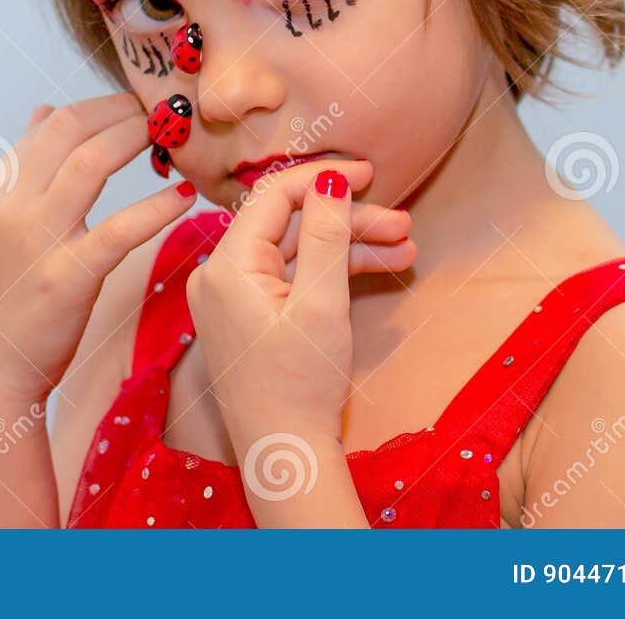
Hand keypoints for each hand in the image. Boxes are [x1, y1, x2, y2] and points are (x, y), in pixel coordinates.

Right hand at [0, 91, 197, 403]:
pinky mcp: (66, 278)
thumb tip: (44, 110)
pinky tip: (183, 199)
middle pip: (72, 130)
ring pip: (92, 163)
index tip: (135, 104)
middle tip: (161, 114)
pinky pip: (119, 230)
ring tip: (172, 138)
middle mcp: (11, 205)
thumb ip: (23, 166)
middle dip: (122, 113)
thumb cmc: (2, 295)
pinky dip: (155, 208)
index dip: (101, 105)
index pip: (53, 123)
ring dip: (137, 141)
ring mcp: (37, 240)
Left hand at [186, 159, 411, 447]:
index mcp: (226, 266)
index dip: (324, 177)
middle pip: (290, 224)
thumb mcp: (321, 305)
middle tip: (403, 222)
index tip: (370, 171)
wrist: (285, 454)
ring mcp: (233, 296)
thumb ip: (326, 237)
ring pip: (297, 251)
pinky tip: (380, 268)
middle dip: (348, 220)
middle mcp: (219, 274)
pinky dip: (332, 272)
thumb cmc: (299, 388)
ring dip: (349, 246)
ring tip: (405, 247)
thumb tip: (330, 180)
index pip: (274, 196)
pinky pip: (292, 277)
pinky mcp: (250, 315)